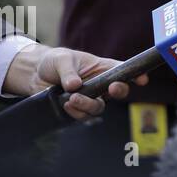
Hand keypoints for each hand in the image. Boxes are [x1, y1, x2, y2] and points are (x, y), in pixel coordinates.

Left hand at [2, 43, 148, 119]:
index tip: (142, 80)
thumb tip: (75, 86)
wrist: (34, 75)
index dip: (136, 76)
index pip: (123, 71)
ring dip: (89, 105)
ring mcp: (90, 98)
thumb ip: (69, 72)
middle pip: (118, 92)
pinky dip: (76, 112)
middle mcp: (100, 84)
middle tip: (112, 88)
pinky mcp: (77, 110)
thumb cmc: (53, 62)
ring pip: (99, 107)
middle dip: (119, 91)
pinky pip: (83, 116)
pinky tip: (66, 104)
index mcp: (102, 68)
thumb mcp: (61, 60)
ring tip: (73, 99)